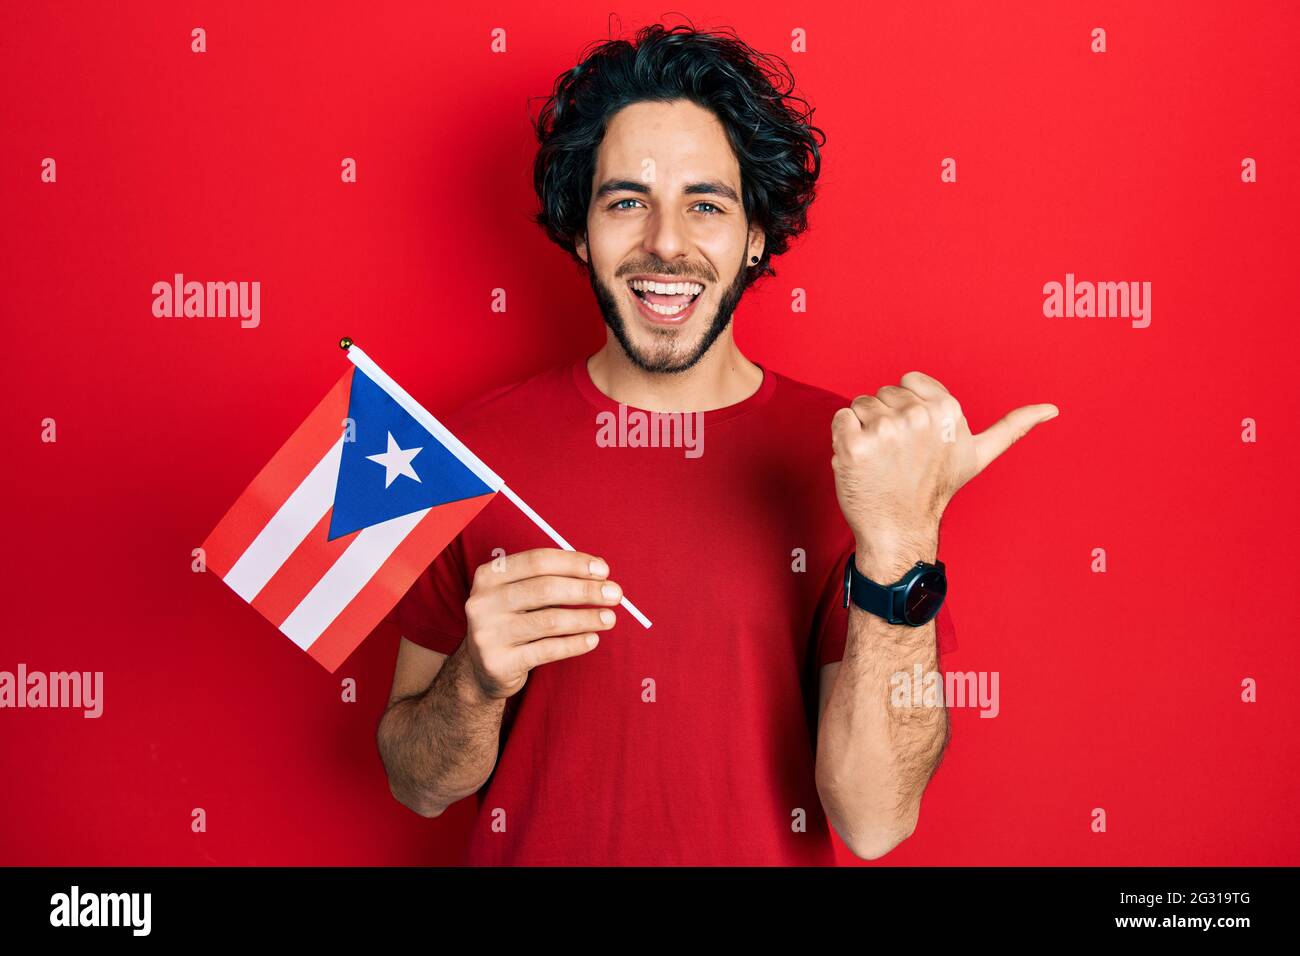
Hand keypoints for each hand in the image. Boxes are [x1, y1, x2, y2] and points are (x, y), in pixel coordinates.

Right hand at [463, 548, 620, 699]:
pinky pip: (547, 650)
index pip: (537, 561)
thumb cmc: (513, 621)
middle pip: (544, 589)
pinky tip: (593, 639)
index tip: (603, 570)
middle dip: (585, 590)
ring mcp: (488, 634)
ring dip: (586, 618)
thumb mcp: (520, 594)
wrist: (482, 670)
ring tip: (609, 618)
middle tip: (615, 595)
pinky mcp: (499, 662)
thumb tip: (599, 571)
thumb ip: (552, 579)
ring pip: (549, 621)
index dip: (573, 563)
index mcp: (489, 576)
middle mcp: (483, 602)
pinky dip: (575, 644)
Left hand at [831, 371, 1057, 574]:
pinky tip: (861, 462)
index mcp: (947, 410)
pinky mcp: (854, 443)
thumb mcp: (978, 455)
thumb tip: (1052, 409)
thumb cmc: (935, 490)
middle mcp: (918, 416)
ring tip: (881, 460)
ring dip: (864, 430)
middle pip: (882, 393)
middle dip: (885, 420)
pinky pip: (840, 418)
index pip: (907, 381)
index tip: (915, 439)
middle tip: (898, 456)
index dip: (907, 408)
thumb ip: (1012, 427)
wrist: (901, 529)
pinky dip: (844, 438)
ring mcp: (885, 430)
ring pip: (860, 405)